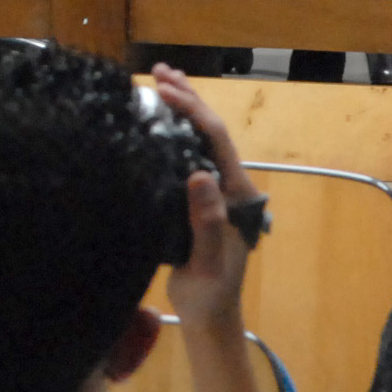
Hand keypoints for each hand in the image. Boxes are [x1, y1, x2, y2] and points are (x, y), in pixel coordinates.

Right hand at [150, 65, 259, 327]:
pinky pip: (188, 155)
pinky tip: (155, 124)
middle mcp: (229, 186)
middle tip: (160, 72)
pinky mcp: (198, 202)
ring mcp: (215, 193)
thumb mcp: (207, 263)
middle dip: (189, 99)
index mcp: (236, 194)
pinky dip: (173, 132)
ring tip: (160, 83)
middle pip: (211, 132)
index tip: (164, 90)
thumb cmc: (209, 295)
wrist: (210, 319)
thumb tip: (200, 174)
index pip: (216, 140)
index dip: (193, 110)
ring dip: (183, 111)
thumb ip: (207, 222)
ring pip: (201, 140)